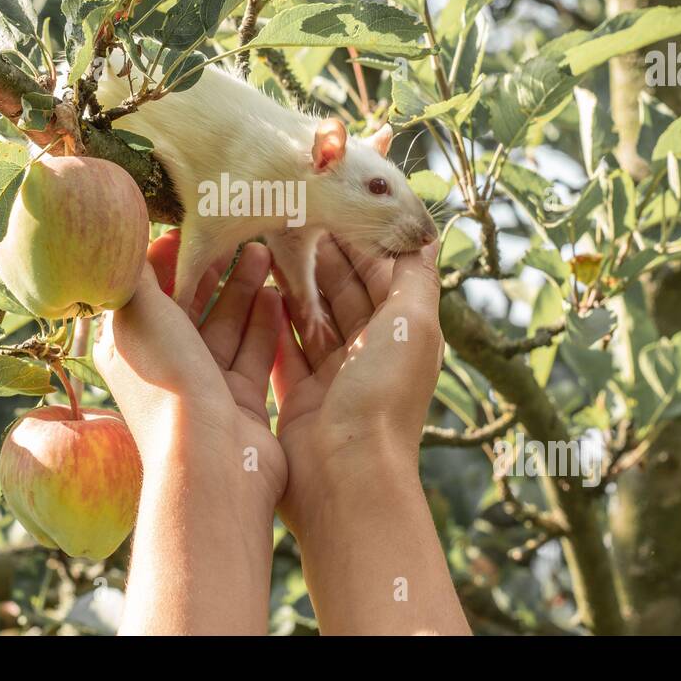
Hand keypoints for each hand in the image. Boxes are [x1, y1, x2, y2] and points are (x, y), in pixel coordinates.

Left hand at [95, 231, 286, 515]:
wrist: (212, 463)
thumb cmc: (168, 382)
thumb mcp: (140, 315)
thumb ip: (135, 274)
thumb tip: (122, 238)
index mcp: (130, 349)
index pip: (149, 293)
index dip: (171, 258)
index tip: (195, 225)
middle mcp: (166, 368)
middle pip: (192, 308)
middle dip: (215, 270)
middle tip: (241, 234)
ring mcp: (206, 387)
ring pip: (227, 328)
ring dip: (245, 291)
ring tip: (265, 252)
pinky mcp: (241, 404)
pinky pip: (255, 355)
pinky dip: (266, 325)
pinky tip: (279, 295)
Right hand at [271, 236, 443, 532]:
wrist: (345, 477)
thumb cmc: (382, 398)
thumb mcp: (413, 326)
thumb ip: (416, 278)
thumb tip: (426, 235)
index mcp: (401, 334)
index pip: (380, 274)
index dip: (358, 239)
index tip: (329, 203)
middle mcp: (368, 353)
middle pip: (343, 292)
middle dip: (321, 255)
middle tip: (290, 216)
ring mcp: (332, 376)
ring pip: (310, 316)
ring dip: (292, 281)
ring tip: (266, 242)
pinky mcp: (297, 395)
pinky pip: (282, 348)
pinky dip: (271, 320)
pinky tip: (254, 290)